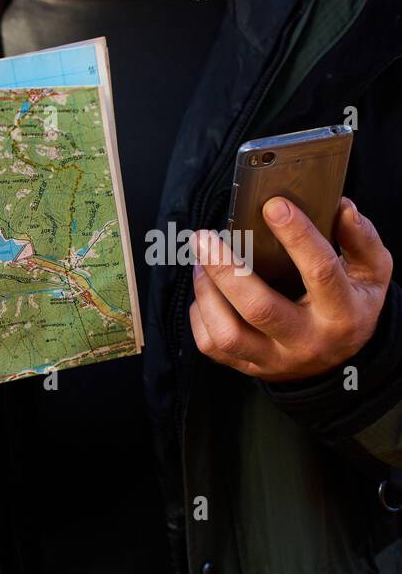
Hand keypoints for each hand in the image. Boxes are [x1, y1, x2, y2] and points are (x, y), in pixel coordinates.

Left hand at [190, 196, 392, 381]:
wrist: (339, 361)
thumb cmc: (352, 306)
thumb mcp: (372, 273)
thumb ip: (361, 239)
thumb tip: (341, 207)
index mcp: (342, 314)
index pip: (319, 271)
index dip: (296, 236)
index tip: (273, 206)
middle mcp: (306, 341)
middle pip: (258, 308)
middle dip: (225, 269)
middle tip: (204, 237)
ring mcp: (274, 359)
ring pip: (227, 334)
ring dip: (206, 293)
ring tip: (200, 261)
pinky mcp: (249, 367)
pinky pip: (212, 346)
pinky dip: (200, 315)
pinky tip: (205, 291)